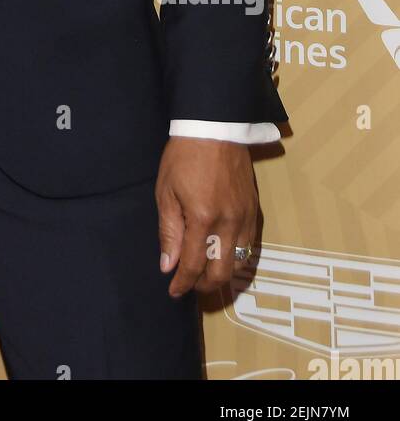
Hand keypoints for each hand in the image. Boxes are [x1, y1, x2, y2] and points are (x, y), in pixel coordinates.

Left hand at [155, 136, 258, 297]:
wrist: (215, 128)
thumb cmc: (184, 156)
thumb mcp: (166, 192)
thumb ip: (168, 231)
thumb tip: (168, 265)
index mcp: (203, 218)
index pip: (193, 265)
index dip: (182, 283)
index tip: (174, 291)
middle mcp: (229, 223)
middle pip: (221, 272)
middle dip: (204, 286)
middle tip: (190, 286)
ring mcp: (245, 218)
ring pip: (239, 262)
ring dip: (222, 274)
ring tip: (205, 274)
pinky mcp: (254, 210)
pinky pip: (250, 245)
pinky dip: (236, 258)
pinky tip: (223, 255)